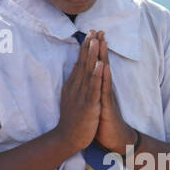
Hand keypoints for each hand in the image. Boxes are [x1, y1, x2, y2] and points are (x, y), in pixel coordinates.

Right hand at [55, 31, 102, 154]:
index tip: (91, 34)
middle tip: (94, 30)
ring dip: (93, 56)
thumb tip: (73, 68)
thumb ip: (72, 83)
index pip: (79, 63)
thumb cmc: (71, 120)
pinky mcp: (89, 105)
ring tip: (97, 41)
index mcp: (72, 86)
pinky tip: (101, 65)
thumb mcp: (70, 98)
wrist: (67, 138)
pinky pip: (94, 88)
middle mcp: (75, 88)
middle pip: (83, 63)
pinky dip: (97, 76)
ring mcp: (81, 96)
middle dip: (89, 46)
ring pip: (88, 72)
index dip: (85, 48)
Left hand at [95, 35, 135, 154]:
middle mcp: (104, 88)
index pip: (96, 64)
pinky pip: (106, 89)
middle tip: (99, 30)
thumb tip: (85, 76)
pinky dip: (104, 77)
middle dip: (100, 47)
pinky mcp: (108, 105)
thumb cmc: (104, 121)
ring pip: (105, 73)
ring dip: (103, 57)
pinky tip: (104, 66)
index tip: (91, 34)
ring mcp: (107, 95)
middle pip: (102, 63)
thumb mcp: (95, 102)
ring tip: (102, 42)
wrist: (115, 139)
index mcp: (99, 87)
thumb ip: (92, 88)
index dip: (93, 50)